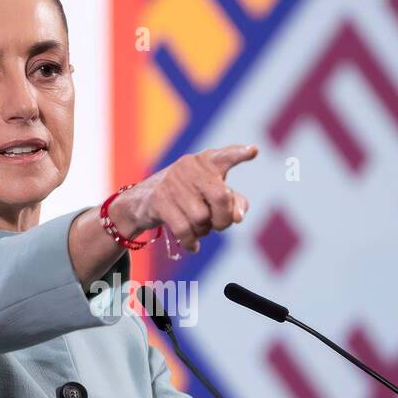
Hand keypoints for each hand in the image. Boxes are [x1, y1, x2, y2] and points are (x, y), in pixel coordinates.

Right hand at [112, 144, 257, 252]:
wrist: (143, 201)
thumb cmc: (186, 196)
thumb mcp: (210, 195)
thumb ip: (233, 203)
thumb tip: (238, 217)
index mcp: (207, 161)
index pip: (226, 157)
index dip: (239, 154)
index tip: (254, 151)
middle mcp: (190, 166)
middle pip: (221, 198)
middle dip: (224, 219)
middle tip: (219, 226)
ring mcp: (173, 181)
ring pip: (201, 218)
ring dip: (203, 231)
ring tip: (198, 228)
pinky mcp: (159, 199)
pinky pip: (184, 229)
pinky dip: (191, 242)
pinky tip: (192, 246)